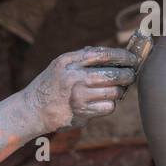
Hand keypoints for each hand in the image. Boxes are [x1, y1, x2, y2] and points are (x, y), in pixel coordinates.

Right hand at [21, 46, 139, 131]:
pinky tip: (103, 102)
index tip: (132, 59)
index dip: (122, 56)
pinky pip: (108, 107)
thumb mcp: (62, 64)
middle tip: (131, 75)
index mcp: (69, 61)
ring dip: (119, 91)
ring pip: (114, 92)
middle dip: (127, 75)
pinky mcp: (82, 113)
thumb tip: (115, 53)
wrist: (33, 109)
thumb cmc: (52, 84)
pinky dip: (110, 104)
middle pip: (112, 75)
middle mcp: (73, 77)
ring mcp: (78, 96)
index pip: (103, 54)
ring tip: (116, 89)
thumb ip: (84, 57)